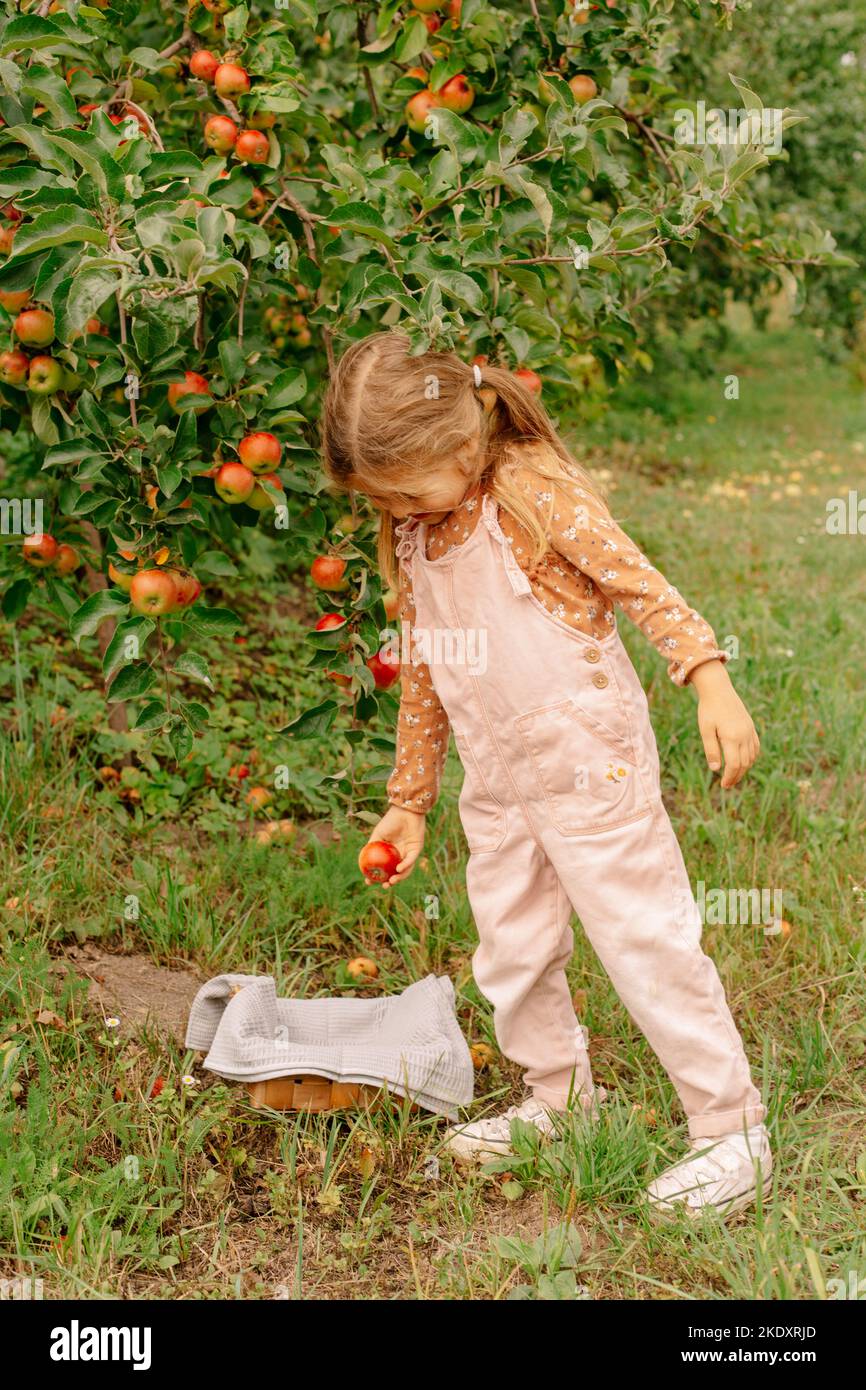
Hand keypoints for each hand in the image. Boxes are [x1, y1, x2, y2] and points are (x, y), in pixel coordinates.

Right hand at [364, 805, 426, 885]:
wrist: (404, 811)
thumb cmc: (390, 821)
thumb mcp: (378, 834)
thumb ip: (371, 846)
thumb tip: (362, 861)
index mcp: (390, 853)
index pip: (384, 868)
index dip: (377, 877)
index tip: (368, 882)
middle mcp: (400, 855)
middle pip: (395, 872)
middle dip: (390, 882)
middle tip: (383, 886)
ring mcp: (409, 853)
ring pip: (405, 870)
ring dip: (399, 878)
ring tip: (391, 882)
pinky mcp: (417, 849)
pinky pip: (411, 860)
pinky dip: (405, 866)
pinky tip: (398, 869)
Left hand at [689, 660, 759, 787]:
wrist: (718, 689)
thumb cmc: (708, 709)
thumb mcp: (705, 730)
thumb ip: (711, 750)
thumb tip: (716, 769)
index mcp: (732, 737)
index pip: (734, 765)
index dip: (730, 777)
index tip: (723, 785)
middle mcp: (744, 735)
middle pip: (744, 763)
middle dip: (737, 776)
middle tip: (727, 784)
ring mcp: (750, 730)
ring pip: (752, 756)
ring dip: (744, 768)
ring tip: (734, 776)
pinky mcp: (751, 726)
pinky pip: (756, 747)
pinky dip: (751, 757)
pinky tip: (744, 762)